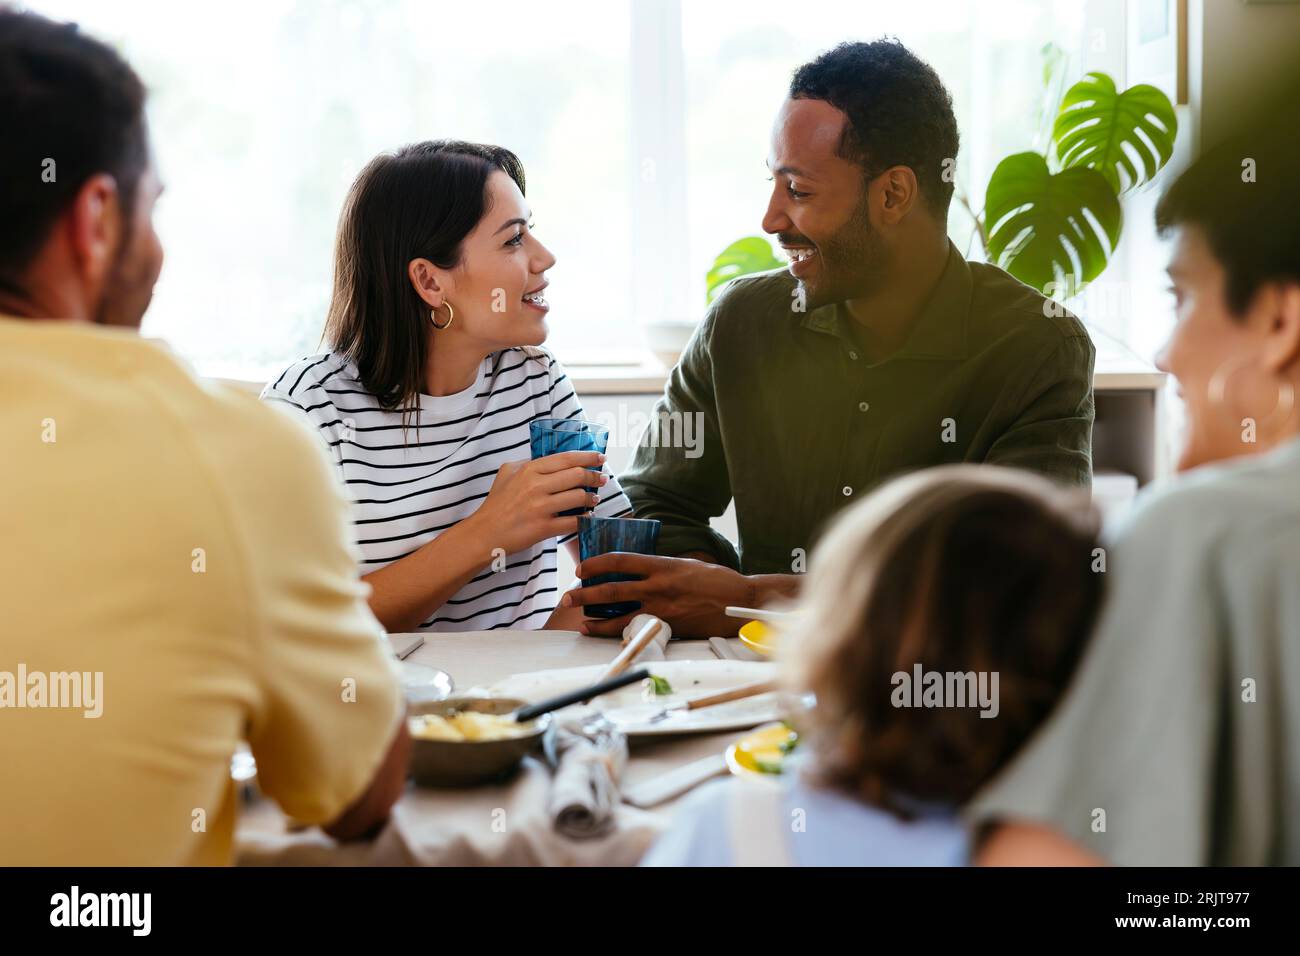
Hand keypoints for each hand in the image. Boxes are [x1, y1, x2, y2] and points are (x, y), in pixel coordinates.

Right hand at [467, 451, 604, 555]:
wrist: (484, 533)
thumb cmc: (496, 503)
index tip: (600, 458)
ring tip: (594, 499)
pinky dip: (584, 519)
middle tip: (601, 479)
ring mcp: (540, 507)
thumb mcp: (507, 473)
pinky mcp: (543, 528)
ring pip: (578, 497)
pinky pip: (573, 522)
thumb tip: (551, 461)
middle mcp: (536, 486)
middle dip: (594, 477)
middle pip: (577, 475)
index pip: (566, 458)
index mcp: (529, 470)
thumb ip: (527, 463)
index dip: (588, 457)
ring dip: (591, 498)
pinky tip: (587, 517)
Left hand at [558, 553, 753, 637]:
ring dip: (595, 618)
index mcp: (662, 565)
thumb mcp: (686, 564)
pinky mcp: (668, 627)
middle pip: (612, 588)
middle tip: (568, 597)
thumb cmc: (716, 581)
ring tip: (580, 620)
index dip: (596, 564)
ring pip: (619, 614)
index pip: (620, 560)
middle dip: (585, 593)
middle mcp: (658, 586)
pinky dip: (616, 632)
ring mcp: (662, 608)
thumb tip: (639, 571)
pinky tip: (603, 633)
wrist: (739, 602)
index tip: (582, 569)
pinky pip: (636, 629)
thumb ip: (661, 568)